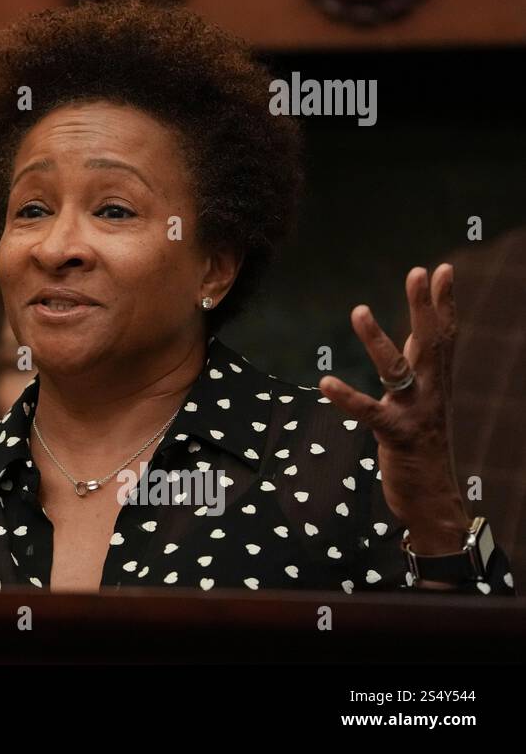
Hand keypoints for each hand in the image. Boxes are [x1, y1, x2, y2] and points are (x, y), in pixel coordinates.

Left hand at [319, 264, 469, 555]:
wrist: (434, 500)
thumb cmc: (422, 448)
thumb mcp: (422, 403)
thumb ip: (418, 370)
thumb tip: (419, 339)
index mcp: (434, 382)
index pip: (442, 335)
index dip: (443, 302)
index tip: (442, 269)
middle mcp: (430, 392)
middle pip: (431, 341)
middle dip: (424, 305)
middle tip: (420, 270)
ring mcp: (415, 413)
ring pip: (397, 369)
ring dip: (377, 340)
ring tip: (359, 310)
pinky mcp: (396, 436)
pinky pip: (370, 413)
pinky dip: (348, 397)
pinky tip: (326, 382)